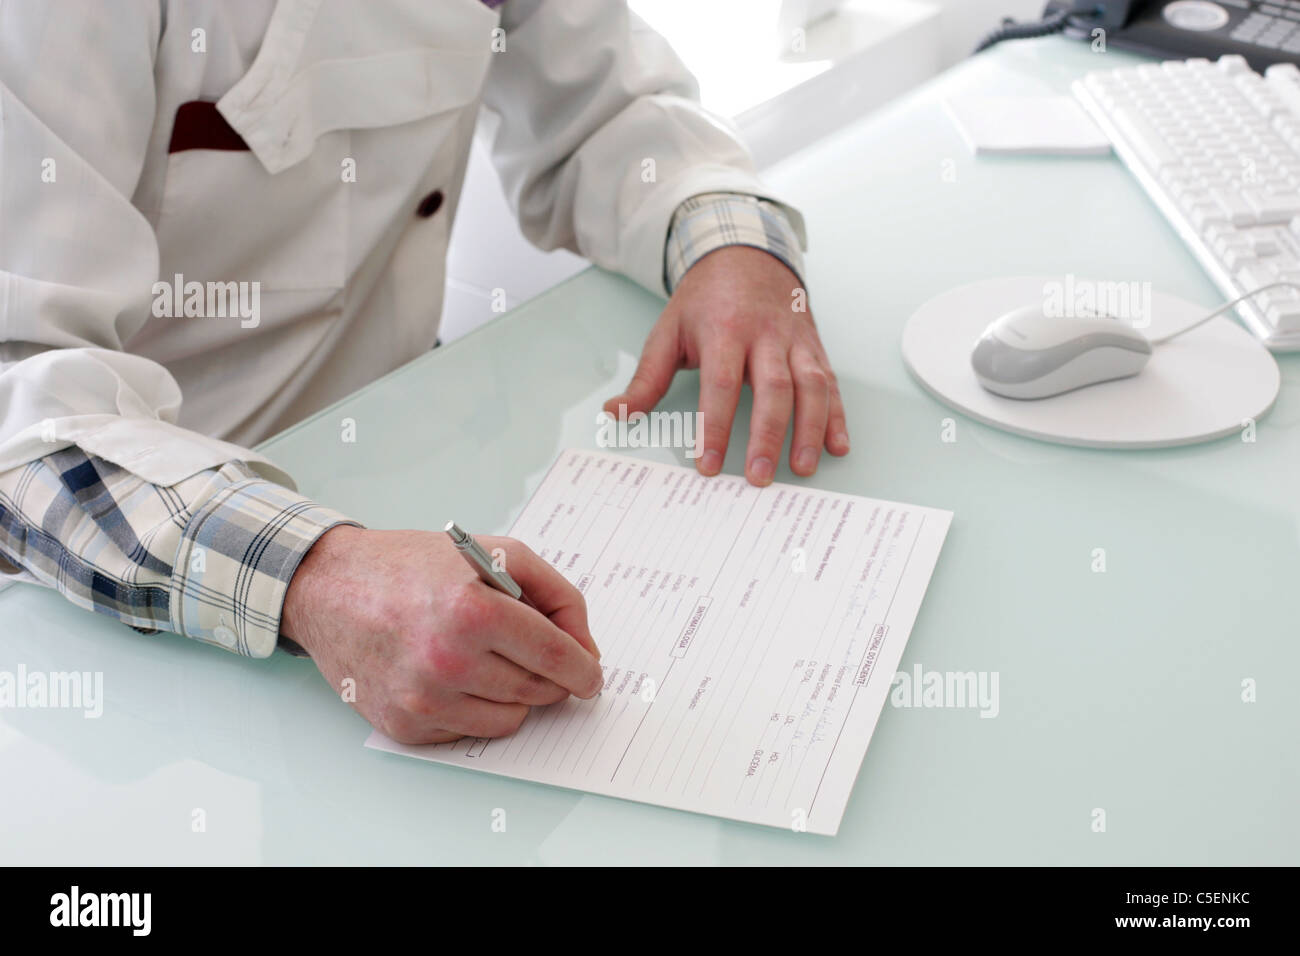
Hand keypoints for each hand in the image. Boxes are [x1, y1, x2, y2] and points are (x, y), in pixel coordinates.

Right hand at [281, 525, 602, 744]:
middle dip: (551, 677)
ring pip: (510, 718)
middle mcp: (447, 660)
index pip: (556, 658)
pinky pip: (470, 732)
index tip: (591, 674)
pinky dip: (475, 708)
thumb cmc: (413, 567)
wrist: (332, 589)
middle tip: (538, 655)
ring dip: (514, 694)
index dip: (584, 669)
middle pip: (538, 690)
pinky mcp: (405, 726)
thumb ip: (555, 594)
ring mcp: (423, 699)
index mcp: (474, 611)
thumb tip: (585, 649)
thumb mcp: (495, 553)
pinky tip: (453, 674)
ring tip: (488, 658)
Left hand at [605, 246, 849, 485]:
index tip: (709, 465)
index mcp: (724, 330)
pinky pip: (832, 384)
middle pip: (773, 388)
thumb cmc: (705, 299)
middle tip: (759, 476)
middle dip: (768, 436)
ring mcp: (795, 341)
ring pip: (812, 386)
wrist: (747, 254)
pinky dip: (838, 417)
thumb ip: (646, 378)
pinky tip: (837, 446)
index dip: (715, 427)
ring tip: (802, 468)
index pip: (720, 384)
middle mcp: (766, 335)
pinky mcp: (815, 348)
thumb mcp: (668, 330)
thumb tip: (617, 414)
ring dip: (811, 430)